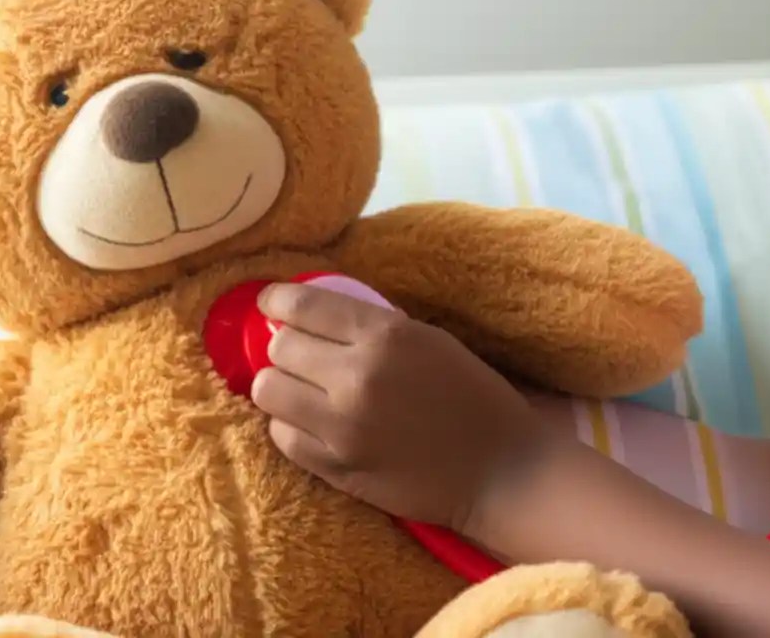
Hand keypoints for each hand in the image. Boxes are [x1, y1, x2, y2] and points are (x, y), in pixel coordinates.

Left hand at [252, 282, 548, 532]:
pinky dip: (290, 426)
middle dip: (285, 348)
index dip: (277, 301)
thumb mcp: (430, 339)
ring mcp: (342, 427)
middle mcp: (356, 378)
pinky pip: (282, 437)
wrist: (501, 467)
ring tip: (302, 392)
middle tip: (301, 357)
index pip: (303, 305)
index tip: (271, 304)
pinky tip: (311, 424)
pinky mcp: (336, 468)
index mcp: (385, 336)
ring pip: (268, 391)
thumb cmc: (471, 395)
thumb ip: (373, 327)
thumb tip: (314, 315)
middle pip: (279, 348)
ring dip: (280, 387)